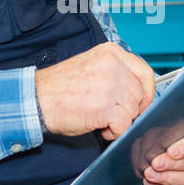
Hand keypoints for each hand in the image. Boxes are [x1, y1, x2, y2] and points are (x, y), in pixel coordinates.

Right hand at [34, 42, 155, 139]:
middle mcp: (113, 65)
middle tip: (114, 114)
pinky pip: (124, 124)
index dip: (146, 92)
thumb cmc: (61, 87)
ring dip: (121, 121)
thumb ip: (116, 72)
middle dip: (131, 109)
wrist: (37, 99)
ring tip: (102, 120)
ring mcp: (111, 85)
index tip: (140, 103)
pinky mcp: (106, 107)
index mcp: (111, 52)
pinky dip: (115, 132)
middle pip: (140, 93)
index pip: (144, 72)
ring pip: (133, 110)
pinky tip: (101, 128)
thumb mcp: (92, 66)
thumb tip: (136, 90)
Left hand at [142, 126, 183, 184]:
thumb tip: (156, 147)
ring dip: (166, 179)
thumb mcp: (169, 128)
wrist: (168, 151)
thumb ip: (165, 134)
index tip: (171, 151)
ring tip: (150, 174)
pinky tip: (151, 184)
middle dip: (172, 165)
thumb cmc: (170, 137)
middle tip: (155, 163)